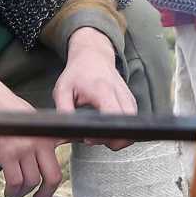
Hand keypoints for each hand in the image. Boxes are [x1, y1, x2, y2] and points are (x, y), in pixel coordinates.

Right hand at [0, 66, 63, 196]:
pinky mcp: (7, 154)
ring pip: (31, 182)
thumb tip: (53, 148)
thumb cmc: (4, 107)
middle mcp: (40, 142)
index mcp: (47, 134)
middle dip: (46, 193)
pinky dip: (12, 191)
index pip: (60, 161)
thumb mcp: (31, 119)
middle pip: (52, 177)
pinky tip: (8, 191)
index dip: (56, 179)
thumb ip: (42, 135)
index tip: (49, 188)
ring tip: (15, 193)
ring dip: (23, 193)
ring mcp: (24, 148)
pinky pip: (15, 181)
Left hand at [52, 29, 135, 147]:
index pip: (112, 117)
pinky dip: (122, 128)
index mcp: (102, 90)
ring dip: (118, 136)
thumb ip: (63, 109)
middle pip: (128, 126)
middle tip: (94, 139)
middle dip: (113, 140)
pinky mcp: (131, 100)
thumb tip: (66, 129)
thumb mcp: (62, 89)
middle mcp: (119, 93)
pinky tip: (107, 127)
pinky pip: (132, 120)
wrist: (93, 56)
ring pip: (132, 126)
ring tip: (100, 133)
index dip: (104, 133)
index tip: (90, 138)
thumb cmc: (77, 73)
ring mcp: (128, 97)